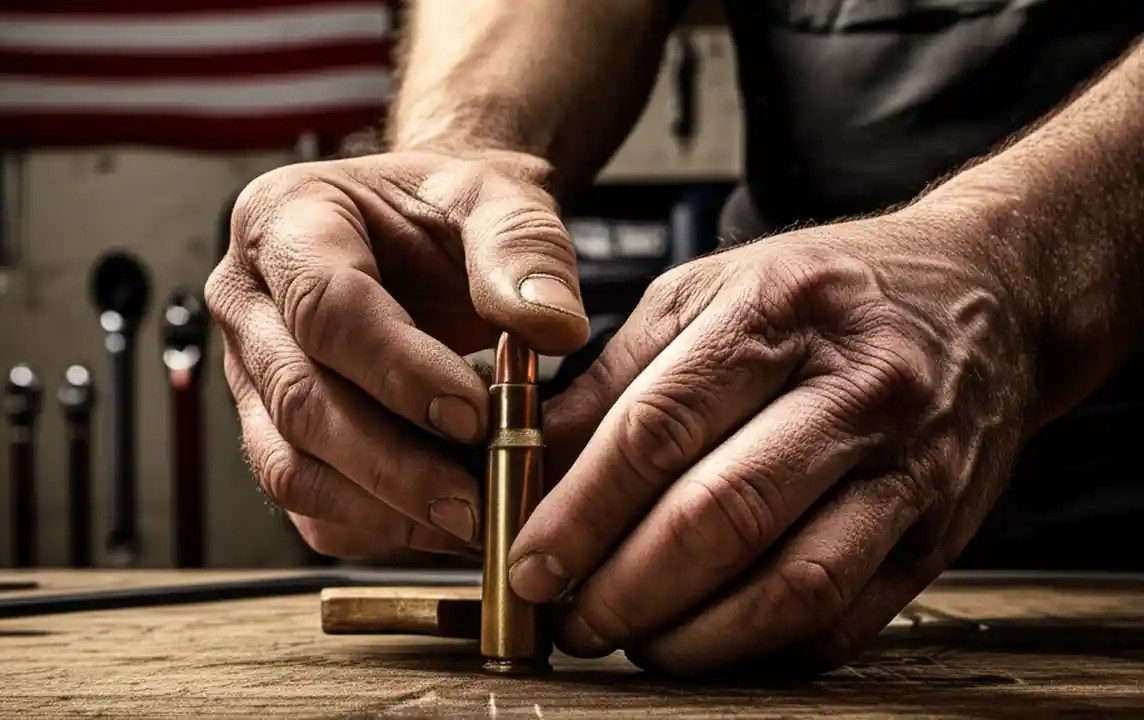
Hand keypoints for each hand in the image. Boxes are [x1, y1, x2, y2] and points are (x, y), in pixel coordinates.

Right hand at [207, 150, 588, 558]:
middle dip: (393, 464)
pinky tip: (444, 529)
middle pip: (299, 400)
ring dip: (383, 510)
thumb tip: (553, 328)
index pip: (324, 306)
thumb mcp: (497, 199)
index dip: (397, 369)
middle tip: (479, 500)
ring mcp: (252, 377)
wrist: (427, 236)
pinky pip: (306, 505)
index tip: (474, 415)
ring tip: (472, 523)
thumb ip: (524, 249)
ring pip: (290, 467)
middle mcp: (248, 302)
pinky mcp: (273, 435)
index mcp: (285, 220)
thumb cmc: (449, 213)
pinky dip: (375, 530)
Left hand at [515, 206, 1034, 673]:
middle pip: (720, 517)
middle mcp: (855, 390)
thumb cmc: (826, 293)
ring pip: (789, 587)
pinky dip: (764, 652)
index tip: (529, 562)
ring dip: (693, 638)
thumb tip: (533, 463)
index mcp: (777, 314)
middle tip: (567, 620)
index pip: (658, 429)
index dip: (581, 510)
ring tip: (632, 642)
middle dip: (624, 589)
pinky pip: (845, 620)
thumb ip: (616, 376)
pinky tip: (712, 644)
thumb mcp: (708, 291)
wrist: (985, 298)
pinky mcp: (940, 534)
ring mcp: (908, 468)